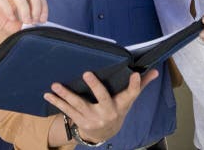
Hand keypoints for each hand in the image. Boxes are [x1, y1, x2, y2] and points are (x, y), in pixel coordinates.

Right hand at [0, 0, 47, 32]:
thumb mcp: (8, 22)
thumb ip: (21, 22)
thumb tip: (36, 28)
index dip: (42, 4)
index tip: (43, 20)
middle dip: (36, 4)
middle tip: (35, 20)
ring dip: (24, 6)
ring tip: (26, 20)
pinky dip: (7, 6)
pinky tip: (10, 17)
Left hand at [43, 69, 158, 142]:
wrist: (105, 133)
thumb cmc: (118, 109)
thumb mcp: (129, 99)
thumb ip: (139, 85)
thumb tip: (155, 71)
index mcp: (122, 104)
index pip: (131, 94)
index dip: (135, 84)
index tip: (136, 74)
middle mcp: (108, 112)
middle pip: (102, 98)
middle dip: (95, 87)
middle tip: (87, 73)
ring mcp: (93, 118)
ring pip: (79, 105)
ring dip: (66, 95)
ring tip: (55, 85)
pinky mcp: (81, 121)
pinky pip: (67, 111)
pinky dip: (57, 103)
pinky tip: (47, 94)